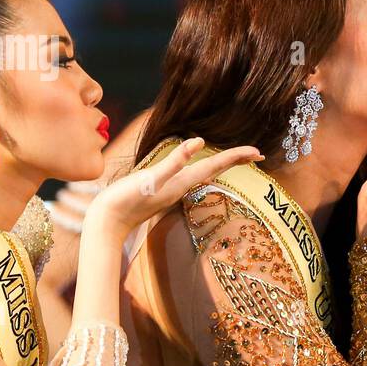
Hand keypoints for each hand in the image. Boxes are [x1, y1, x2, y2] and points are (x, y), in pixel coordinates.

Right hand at [85, 137, 262, 239]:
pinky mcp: (163, 190)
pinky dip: (201, 168)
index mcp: (184, 181)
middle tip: (258, 154)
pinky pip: (190, 176)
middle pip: (216, 169)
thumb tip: (199, 142)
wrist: (107, 223)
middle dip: (237, 160)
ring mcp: (174, 189)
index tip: (258, 151)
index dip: (237, 156)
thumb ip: (175, 161)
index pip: (217, 165)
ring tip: (237, 157)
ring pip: (206, 173)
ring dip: (223, 164)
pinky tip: (201, 168)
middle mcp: (183, 186)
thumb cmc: (125, 201)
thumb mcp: (151, 178)